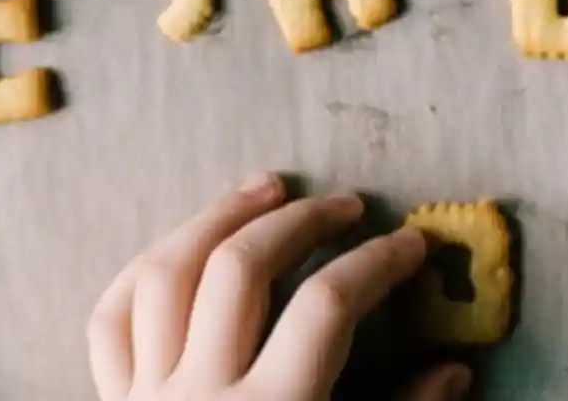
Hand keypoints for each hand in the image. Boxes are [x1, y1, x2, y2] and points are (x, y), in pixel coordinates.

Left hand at [86, 173, 470, 400]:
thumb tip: (457, 370)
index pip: (329, 307)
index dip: (377, 263)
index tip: (411, 243)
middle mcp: (201, 396)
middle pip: (241, 270)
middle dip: (300, 222)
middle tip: (346, 204)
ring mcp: (146, 396)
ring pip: (166, 274)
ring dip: (217, 217)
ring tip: (264, 187)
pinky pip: (111, 318)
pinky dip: (145, 271)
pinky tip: (183, 245)